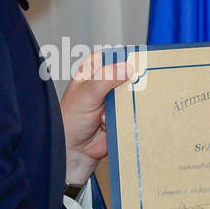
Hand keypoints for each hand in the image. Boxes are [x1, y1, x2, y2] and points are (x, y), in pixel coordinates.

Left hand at [61, 54, 133, 185]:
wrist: (75, 151)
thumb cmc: (70, 122)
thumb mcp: (87, 94)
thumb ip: (106, 79)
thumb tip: (127, 68)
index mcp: (90, 73)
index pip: (109, 57)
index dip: (121, 57)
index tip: (135, 60)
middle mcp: (103, 85)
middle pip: (125, 74)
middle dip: (132, 80)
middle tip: (139, 82)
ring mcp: (114, 101)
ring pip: (132, 93)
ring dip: (131, 99)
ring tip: (122, 107)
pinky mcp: (122, 115)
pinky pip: (134, 110)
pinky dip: (132, 113)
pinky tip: (123, 118)